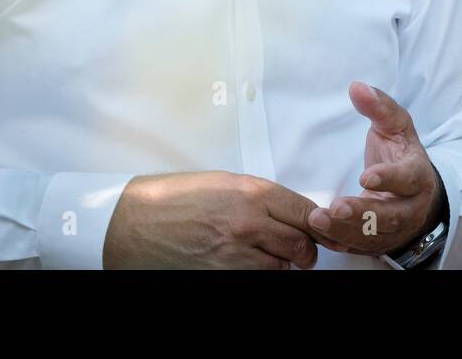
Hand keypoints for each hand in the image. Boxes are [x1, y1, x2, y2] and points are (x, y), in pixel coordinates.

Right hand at [103, 170, 320, 268]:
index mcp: (249, 192)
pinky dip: (262, 273)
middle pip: (301, 243)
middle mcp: (248, 222)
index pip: (304, 210)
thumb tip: (288, 210)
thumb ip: (258, 195)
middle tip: (301, 249)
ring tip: (270, 256)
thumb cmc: (173, 198)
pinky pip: (259, 278)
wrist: (135, 223)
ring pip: (283, 266)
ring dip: (283, 264)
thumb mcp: (221, 182)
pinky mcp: (225, 274)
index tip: (325, 229)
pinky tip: (251, 265)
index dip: (320, 223)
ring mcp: (236, 253)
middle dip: (306, 249)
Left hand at [306, 81, 444, 258]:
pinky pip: (359, 247)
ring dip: (345, 230)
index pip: (408, 179)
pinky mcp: (377, 242)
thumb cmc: (402, 154)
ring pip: (373, 235)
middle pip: (390, 216)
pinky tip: (320, 236)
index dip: (389, 179)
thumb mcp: (396, 126)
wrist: (416, 193)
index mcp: (417, 175)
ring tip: (318, 220)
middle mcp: (409, 207)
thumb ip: (379, 107)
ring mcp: (394, 229)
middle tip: (337, 208)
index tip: (367, 177)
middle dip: (364, 214)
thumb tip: (357, 87)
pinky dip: (340, 243)